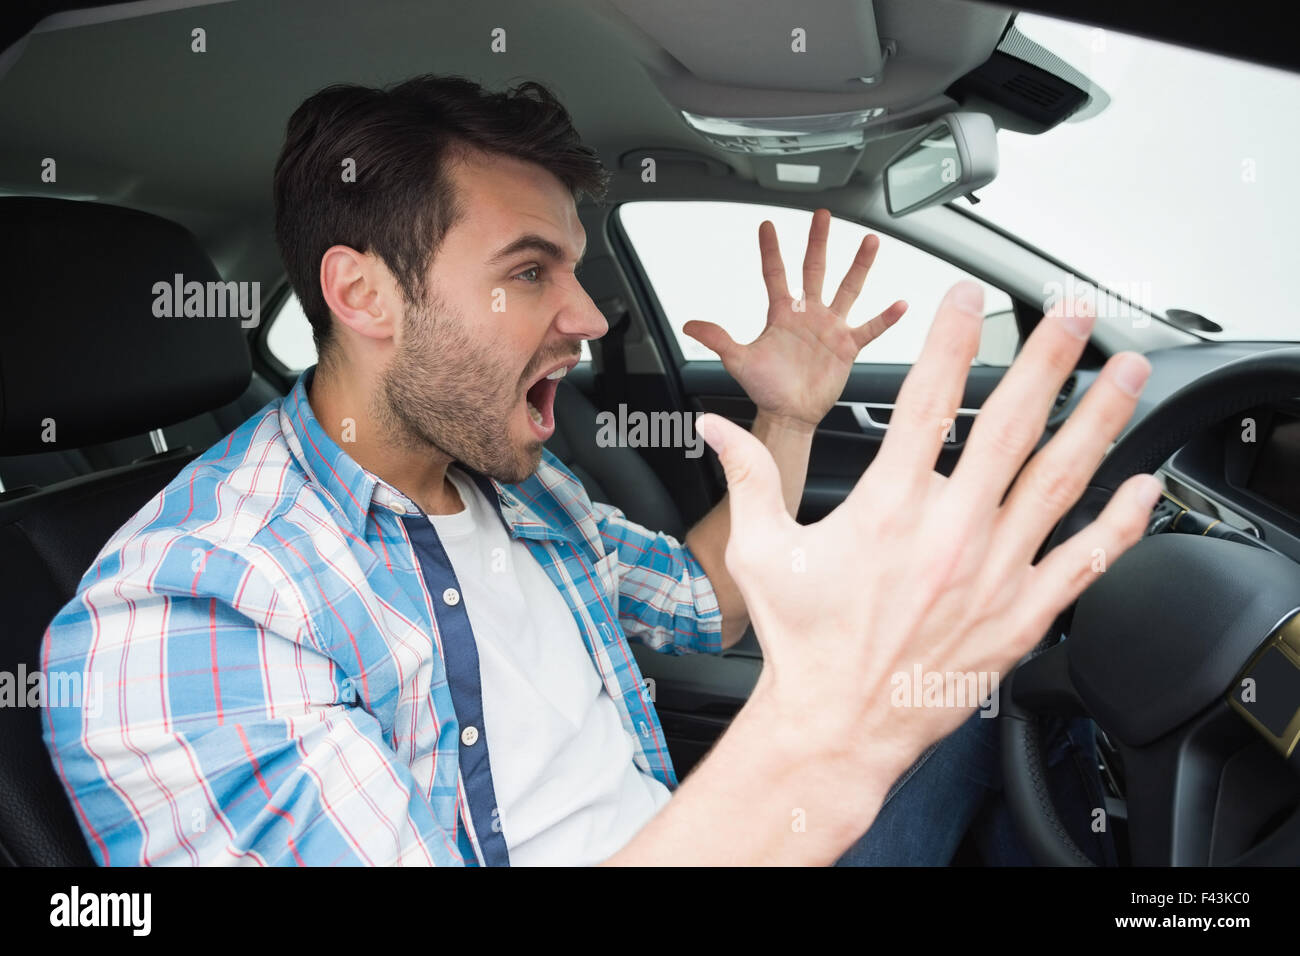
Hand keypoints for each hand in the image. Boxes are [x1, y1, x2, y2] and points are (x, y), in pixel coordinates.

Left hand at [683, 208, 906, 429]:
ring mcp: (830, 327)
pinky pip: (870, 328)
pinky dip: (885, 317)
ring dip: (859, 265)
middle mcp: (808, 314)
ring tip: (870, 241)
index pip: (775, 273)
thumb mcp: (739, 360)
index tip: (767, 225)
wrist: (789, 414)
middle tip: (822, 214)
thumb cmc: (765, 387)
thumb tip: (689, 324)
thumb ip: (718, 339)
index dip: (770, 250)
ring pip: (848, 288)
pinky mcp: (847, 346)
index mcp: (781, 313)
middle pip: (815, 269)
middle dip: (818, 241)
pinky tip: (900, 303)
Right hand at [693, 281, 1159, 788]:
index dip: (949, 339)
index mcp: (888, 508)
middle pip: (1010, 424)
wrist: (838, 726)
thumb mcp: (761, 552)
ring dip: (1097, 417)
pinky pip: (1085, 560)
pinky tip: (1142, 485)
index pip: (924, 400)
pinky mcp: (1022, 615)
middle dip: (1046, 358)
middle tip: (1073, 311)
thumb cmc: (803, 643)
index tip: (967, 298)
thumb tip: (712, 426)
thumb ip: (747, 477)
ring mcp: (994, 573)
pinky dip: (1120, 521)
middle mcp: (950, 532)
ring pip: (1059, 479)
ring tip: (1124, 371)